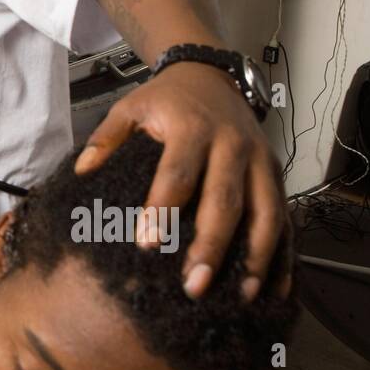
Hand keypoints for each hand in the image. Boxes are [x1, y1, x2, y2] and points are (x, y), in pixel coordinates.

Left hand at [74, 61, 289, 302]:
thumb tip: (82, 170)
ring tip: (242, 294)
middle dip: (212, 246)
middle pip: (225, 200)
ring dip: (256, 256)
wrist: (209, 74)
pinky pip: (287, 218)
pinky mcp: (276, 174)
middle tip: (194, 285)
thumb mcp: (131, 106)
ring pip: (267, 213)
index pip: (178, 173)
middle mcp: (233, 145)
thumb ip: (107, 137)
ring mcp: (261, 161)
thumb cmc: (166, 99)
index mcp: (193, 128)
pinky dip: (285, 254)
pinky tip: (274, 288)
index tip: (147, 244)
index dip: (163, 209)